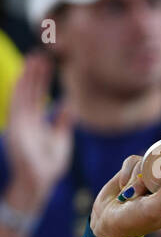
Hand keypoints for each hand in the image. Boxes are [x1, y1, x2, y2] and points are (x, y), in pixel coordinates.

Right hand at [5, 52, 73, 209]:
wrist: (40, 181)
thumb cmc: (49, 164)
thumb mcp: (60, 139)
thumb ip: (62, 121)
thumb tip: (68, 104)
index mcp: (34, 121)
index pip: (37, 95)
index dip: (40, 79)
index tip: (46, 63)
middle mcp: (24, 119)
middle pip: (28, 91)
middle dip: (33, 74)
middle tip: (40, 54)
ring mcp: (19, 123)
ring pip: (22, 95)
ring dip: (27, 78)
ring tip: (33, 60)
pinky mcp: (16, 129)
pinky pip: (17, 106)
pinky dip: (19, 92)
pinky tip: (22, 78)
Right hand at [90, 155, 160, 236]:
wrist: (106, 222)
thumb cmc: (134, 220)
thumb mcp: (154, 209)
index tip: (157, 186)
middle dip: (148, 180)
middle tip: (139, 196)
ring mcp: (156, 178)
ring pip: (148, 163)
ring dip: (135, 180)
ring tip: (131, 196)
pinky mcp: (140, 171)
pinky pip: (135, 161)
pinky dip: (126, 174)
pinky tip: (123, 188)